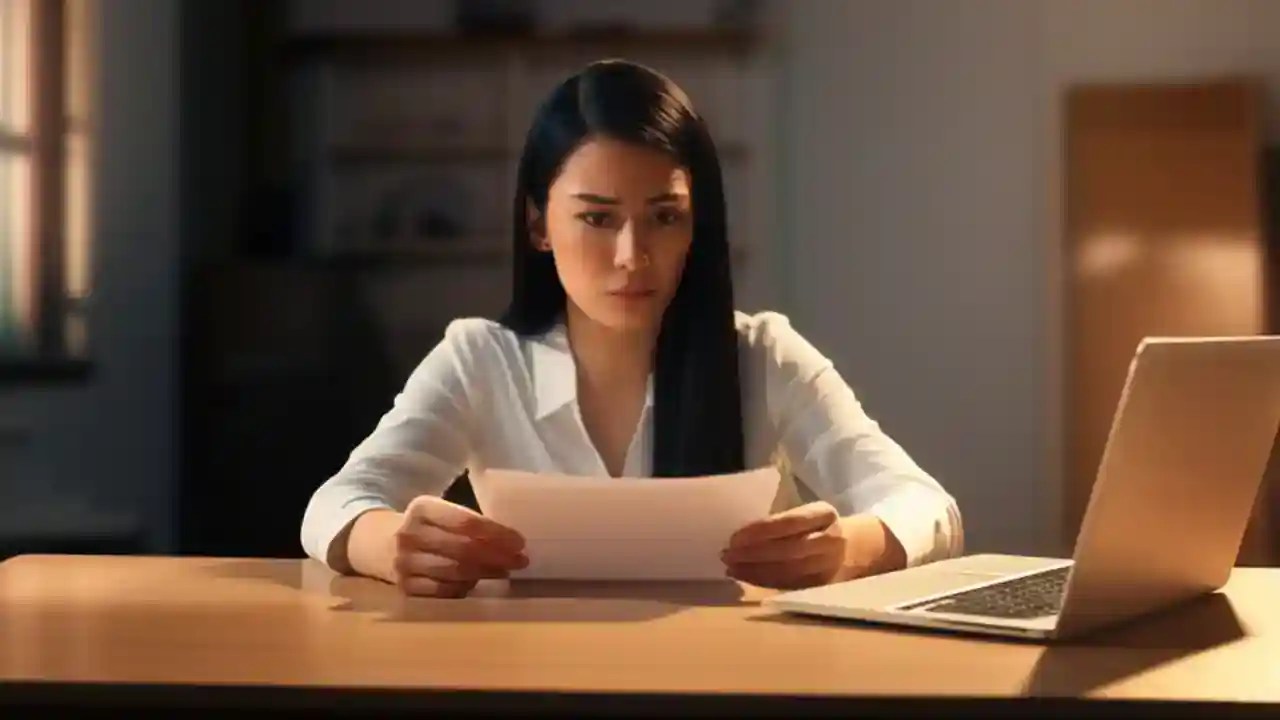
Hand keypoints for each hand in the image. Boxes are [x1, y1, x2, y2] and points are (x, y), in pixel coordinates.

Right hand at [391, 496, 528, 597]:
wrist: (374, 543)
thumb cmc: (421, 526)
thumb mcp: (435, 511)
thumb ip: (465, 520)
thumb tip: (508, 539)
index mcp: (421, 508)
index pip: (465, 521)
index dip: (496, 533)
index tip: (520, 541)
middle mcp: (409, 534)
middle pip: (463, 549)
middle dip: (497, 556)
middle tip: (521, 560)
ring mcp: (404, 563)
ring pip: (456, 572)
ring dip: (486, 573)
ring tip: (505, 571)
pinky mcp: (404, 587)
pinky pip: (444, 591)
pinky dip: (465, 588)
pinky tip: (478, 583)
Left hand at [721, 502, 847, 589]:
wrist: (859, 548)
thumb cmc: (819, 526)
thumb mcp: (809, 513)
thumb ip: (782, 521)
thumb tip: (741, 535)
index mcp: (825, 514)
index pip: (790, 522)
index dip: (761, 531)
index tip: (734, 537)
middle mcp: (832, 539)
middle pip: (788, 550)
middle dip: (753, 554)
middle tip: (726, 555)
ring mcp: (831, 565)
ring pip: (788, 571)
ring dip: (755, 571)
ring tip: (731, 568)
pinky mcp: (825, 585)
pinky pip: (790, 585)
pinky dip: (765, 582)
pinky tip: (746, 577)